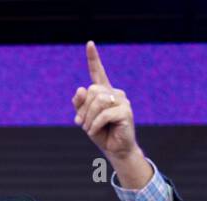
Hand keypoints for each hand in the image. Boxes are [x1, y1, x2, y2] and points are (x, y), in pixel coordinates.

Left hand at [71, 41, 136, 160]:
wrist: (115, 149)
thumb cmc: (100, 133)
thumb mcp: (84, 119)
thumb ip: (80, 104)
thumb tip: (80, 89)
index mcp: (104, 92)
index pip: (98, 73)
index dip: (93, 59)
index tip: (89, 43)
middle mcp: (115, 92)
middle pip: (92, 91)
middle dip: (83, 110)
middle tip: (83, 124)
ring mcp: (122, 101)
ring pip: (98, 101)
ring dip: (88, 118)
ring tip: (90, 129)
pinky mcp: (126, 111)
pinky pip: (104, 114)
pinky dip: (95, 125)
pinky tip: (94, 132)